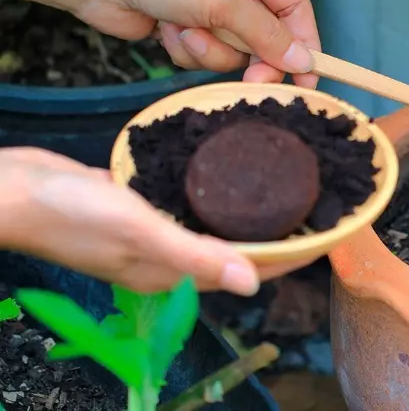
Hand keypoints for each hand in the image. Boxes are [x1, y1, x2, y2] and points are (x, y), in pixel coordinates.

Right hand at [0, 147, 313, 294]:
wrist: (13, 190)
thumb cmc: (73, 213)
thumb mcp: (138, 230)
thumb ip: (194, 255)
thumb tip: (253, 283)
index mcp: (175, 270)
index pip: (248, 270)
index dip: (291, 256)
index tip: (328, 236)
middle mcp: (170, 257)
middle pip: (238, 250)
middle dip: (278, 235)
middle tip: (315, 205)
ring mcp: (154, 234)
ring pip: (215, 227)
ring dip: (248, 215)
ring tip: (285, 189)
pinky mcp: (139, 210)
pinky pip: (188, 206)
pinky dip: (213, 196)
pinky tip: (226, 174)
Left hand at [1, 0, 318, 84]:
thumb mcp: (223, 2)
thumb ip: (267, 35)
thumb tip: (304, 61)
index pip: (295, 6)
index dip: (305, 42)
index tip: (308, 77)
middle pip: (266, 34)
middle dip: (251, 54)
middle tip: (251, 80)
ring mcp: (208, 5)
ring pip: (233, 49)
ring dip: (210, 49)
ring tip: (184, 30)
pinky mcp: (185, 25)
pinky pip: (204, 53)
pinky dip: (187, 49)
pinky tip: (166, 30)